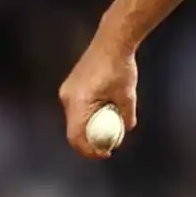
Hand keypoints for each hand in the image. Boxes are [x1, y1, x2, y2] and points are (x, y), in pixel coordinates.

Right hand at [58, 37, 137, 158]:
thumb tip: (126, 130)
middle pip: (74, 131)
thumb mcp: (127, 96)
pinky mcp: (71, 86)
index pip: (77, 137)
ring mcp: (67, 91)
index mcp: (79, 102)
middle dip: (90, 142)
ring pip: (75, 120)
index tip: (106, 154)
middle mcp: (68, 98)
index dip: (90, 151)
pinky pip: (77, 109)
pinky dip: (88, 116)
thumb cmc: (120, 68)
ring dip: (89, 129)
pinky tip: (105, 113)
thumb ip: (126, 116)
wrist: (111, 42)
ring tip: (110, 129)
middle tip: (108, 147)